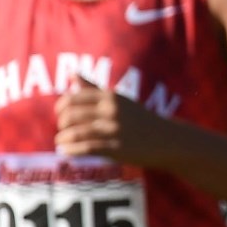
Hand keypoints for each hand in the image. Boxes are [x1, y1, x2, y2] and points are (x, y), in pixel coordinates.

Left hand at [55, 85, 171, 165]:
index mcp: (110, 97)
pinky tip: (67, 152)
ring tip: (62, 142)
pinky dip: (71, 151)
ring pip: (75, 134)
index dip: (60, 107)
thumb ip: (93, 88)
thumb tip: (71, 74)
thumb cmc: (138, 118)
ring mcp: (114, 130)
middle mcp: (111, 111)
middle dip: (61, 124)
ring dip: (62, 139)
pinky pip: (85, 149)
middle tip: (63, 130)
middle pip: (70, 116)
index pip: (72, 98)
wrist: (167, 139)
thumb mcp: (118, 99)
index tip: (61, 115)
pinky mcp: (116, 148)